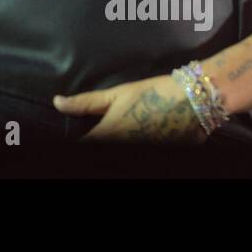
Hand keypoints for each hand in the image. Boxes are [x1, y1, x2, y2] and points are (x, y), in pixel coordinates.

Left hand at [53, 73, 210, 143]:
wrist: (194, 101)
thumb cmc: (153, 94)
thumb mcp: (116, 94)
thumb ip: (85, 103)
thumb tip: (57, 103)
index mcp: (110, 136)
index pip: (85, 144)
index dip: (80, 138)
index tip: (83, 131)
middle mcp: (125, 150)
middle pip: (104, 148)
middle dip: (103, 138)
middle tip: (116, 122)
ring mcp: (145, 155)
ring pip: (123, 152)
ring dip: (123, 141)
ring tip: (135, 123)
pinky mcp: (163, 158)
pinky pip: (145, 151)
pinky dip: (142, 142)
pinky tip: (148, 130)